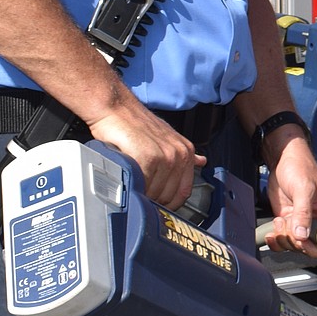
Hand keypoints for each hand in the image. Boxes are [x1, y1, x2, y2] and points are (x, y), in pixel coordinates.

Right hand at [90, 105, 204, 206]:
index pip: (184, 191)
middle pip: (169, 195)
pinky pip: (143, 184)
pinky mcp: (147, 156)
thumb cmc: (135, 123)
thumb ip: (183, 154)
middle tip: (140, 196)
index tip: (158, 207)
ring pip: (156, 193)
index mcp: (186, 151)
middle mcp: (179, 154)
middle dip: (154, 201)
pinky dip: (134, 187)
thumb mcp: (166, 137)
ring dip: (143, 195)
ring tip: (132, 185)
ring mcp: (165, 156)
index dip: (170, 203)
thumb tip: (201, 162)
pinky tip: (128, 181)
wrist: (115, 108)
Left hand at [263, 137, 316, 258]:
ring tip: (279, 222)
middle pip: (310, 247)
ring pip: (295, 245)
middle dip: (295, 240)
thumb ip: (303, 212)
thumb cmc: (301, 166)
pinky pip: (284, 239)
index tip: (302, 239)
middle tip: (288, 225)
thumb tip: (301, 235)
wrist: (283, 159)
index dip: (316, 246)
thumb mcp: (303, 188)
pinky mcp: (289, 222)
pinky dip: (275, 238)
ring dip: (283, 239)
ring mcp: (303, 222)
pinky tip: (273, 228)